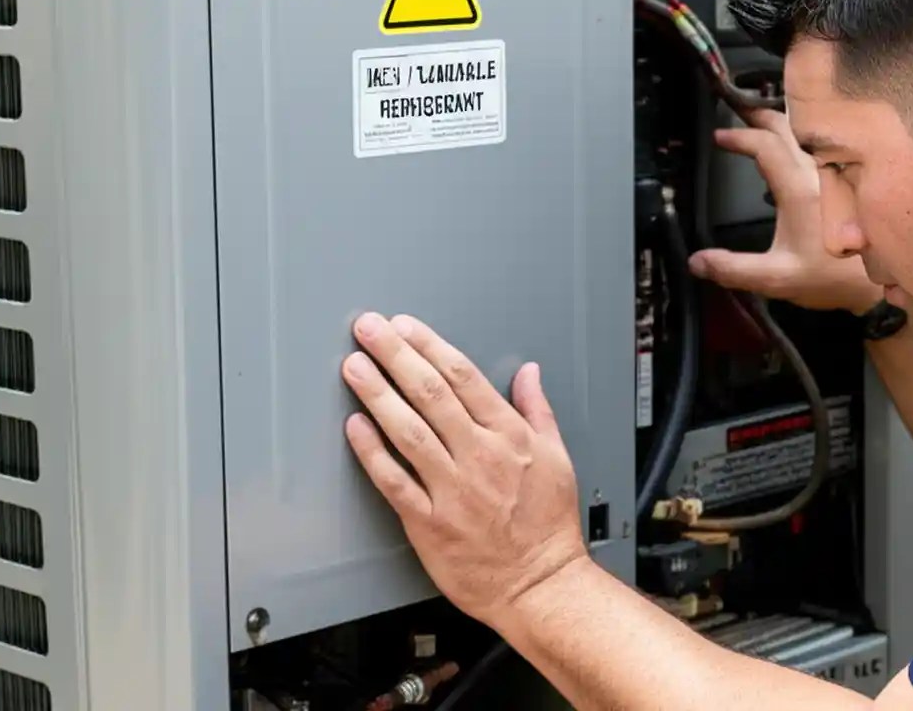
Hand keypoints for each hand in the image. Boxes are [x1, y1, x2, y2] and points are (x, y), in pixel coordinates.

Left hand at [341, 312, 587, 626]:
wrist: (540, 584)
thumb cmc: (548, 527)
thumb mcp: (557, 458)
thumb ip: (538, 410)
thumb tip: (529, 373)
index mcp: (509, 438)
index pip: (463, 377)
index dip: (429, 346)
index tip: (405, 327)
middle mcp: (479, 457)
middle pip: (430, 394)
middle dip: (395, 355)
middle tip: (369, 329)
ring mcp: (452, 490)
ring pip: (408, 431)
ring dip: (377, 394)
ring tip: (354, 366)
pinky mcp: (429, 523)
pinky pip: (394, 481)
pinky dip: (373, 452)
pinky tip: (356, 427)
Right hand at [689, 107, 881, 313]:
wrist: (882, 283)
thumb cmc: (831, 279)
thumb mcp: (776, 279)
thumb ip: (734, 270)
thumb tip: (696, 262)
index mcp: (799, 188)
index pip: (765, 145)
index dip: (740, 137)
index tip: (719, 137)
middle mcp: (820, 171)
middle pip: (787, 126)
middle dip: (759, 114)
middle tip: (736, 107)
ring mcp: (837, 172)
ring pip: (807, 132)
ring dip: (782, 121)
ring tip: (761, 117)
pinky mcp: (847, 179)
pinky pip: (821, 145)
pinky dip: (801, 136)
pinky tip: (793, 145)